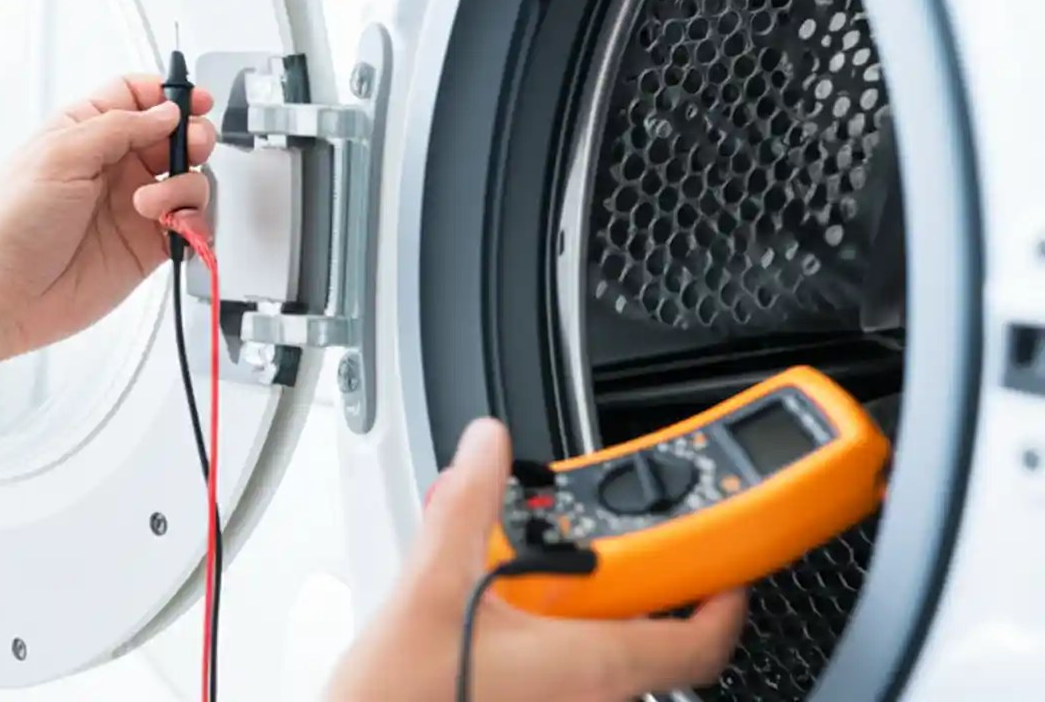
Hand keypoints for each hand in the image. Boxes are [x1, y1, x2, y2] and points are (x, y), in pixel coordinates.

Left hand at [0, 74, 216, 356]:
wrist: (4, 295)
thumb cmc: (11, 225)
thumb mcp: (59, 155)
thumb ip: (118, 127)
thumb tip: (167, 113)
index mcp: (87, 133)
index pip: (137, 96)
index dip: (168, 94)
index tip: (193, 102)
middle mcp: (115, 166)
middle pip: (174, 135)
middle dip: (193, 137)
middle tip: (191, 148)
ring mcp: (135, 205)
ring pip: (190, 180)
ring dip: (186, 186)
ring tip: (153, 206)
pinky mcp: (150, 245)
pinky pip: (192, 225)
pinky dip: (196, 224)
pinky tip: (174, 229)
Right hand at [325, 419, 745, 701]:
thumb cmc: (401, 700)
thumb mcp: (430, 584)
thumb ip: (466, 505)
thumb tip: (486, 449)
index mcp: (591, 665)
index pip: (701, 643)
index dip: (725, 600)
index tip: (721, 568)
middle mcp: (592, 700)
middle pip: (656, 646)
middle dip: (636, 591)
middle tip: (599, 558)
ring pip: (611, 662)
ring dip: (592, 620)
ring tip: (536, 583)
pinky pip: (574, 681)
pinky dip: (561, 645)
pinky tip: (503, 623)